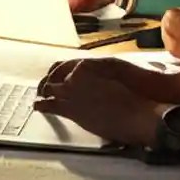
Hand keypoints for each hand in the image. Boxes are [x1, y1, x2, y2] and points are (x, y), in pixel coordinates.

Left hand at [36, 62, 164, 146]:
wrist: (140, 115)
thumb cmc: (138, 97)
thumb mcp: (121, 76)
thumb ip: (107, 74)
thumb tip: (106, 76)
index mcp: (90, 65)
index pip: (64, 65)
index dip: (57, 72)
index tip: (55, 76)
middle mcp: (77, 74)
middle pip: (54, 75)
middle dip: (48, 82)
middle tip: (44, 88)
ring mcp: (71, 91)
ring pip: (49, 88)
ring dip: (43, 93)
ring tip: (39, 98)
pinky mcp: (71, 109)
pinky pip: (49, 104)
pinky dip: (42, 105)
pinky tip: (39, 107)